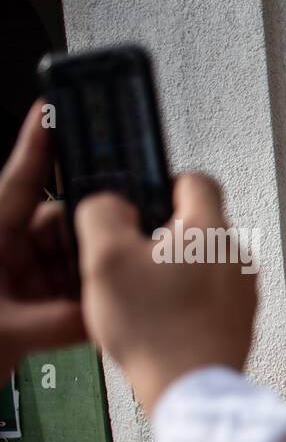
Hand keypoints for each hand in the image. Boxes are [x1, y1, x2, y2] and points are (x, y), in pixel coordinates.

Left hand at [0, 101, 86, 377]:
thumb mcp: (7, 332)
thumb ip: (61, 321)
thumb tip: (104, 312)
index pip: (19, 180)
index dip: (39, 143)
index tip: (55, 109)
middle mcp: (6, 253)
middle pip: (58, 223)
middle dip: (89, 233)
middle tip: (117, 241)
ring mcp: (18, 276)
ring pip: (69, 257)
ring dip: (88, 271)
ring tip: (104, 288)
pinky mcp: (30, 300)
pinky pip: (69, 286)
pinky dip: (85, 294)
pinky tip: (98, 305)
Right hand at [76, 173, 257, 414]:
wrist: (189, 388)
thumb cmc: (156, 329)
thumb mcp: (105, 257)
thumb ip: (104, 213)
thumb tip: (112, 204)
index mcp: (211, 230)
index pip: (196, 180)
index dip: (162, 185)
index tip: (143, 202)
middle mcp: (238, 257)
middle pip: (198, 225)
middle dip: (162, 236)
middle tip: (134, 259)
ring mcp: (244, 291)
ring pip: (203, 263)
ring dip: (174, 271)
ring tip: (146, 295)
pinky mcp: (240, 320)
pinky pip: (210, 296)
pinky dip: (186, 300)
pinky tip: (162, 320)